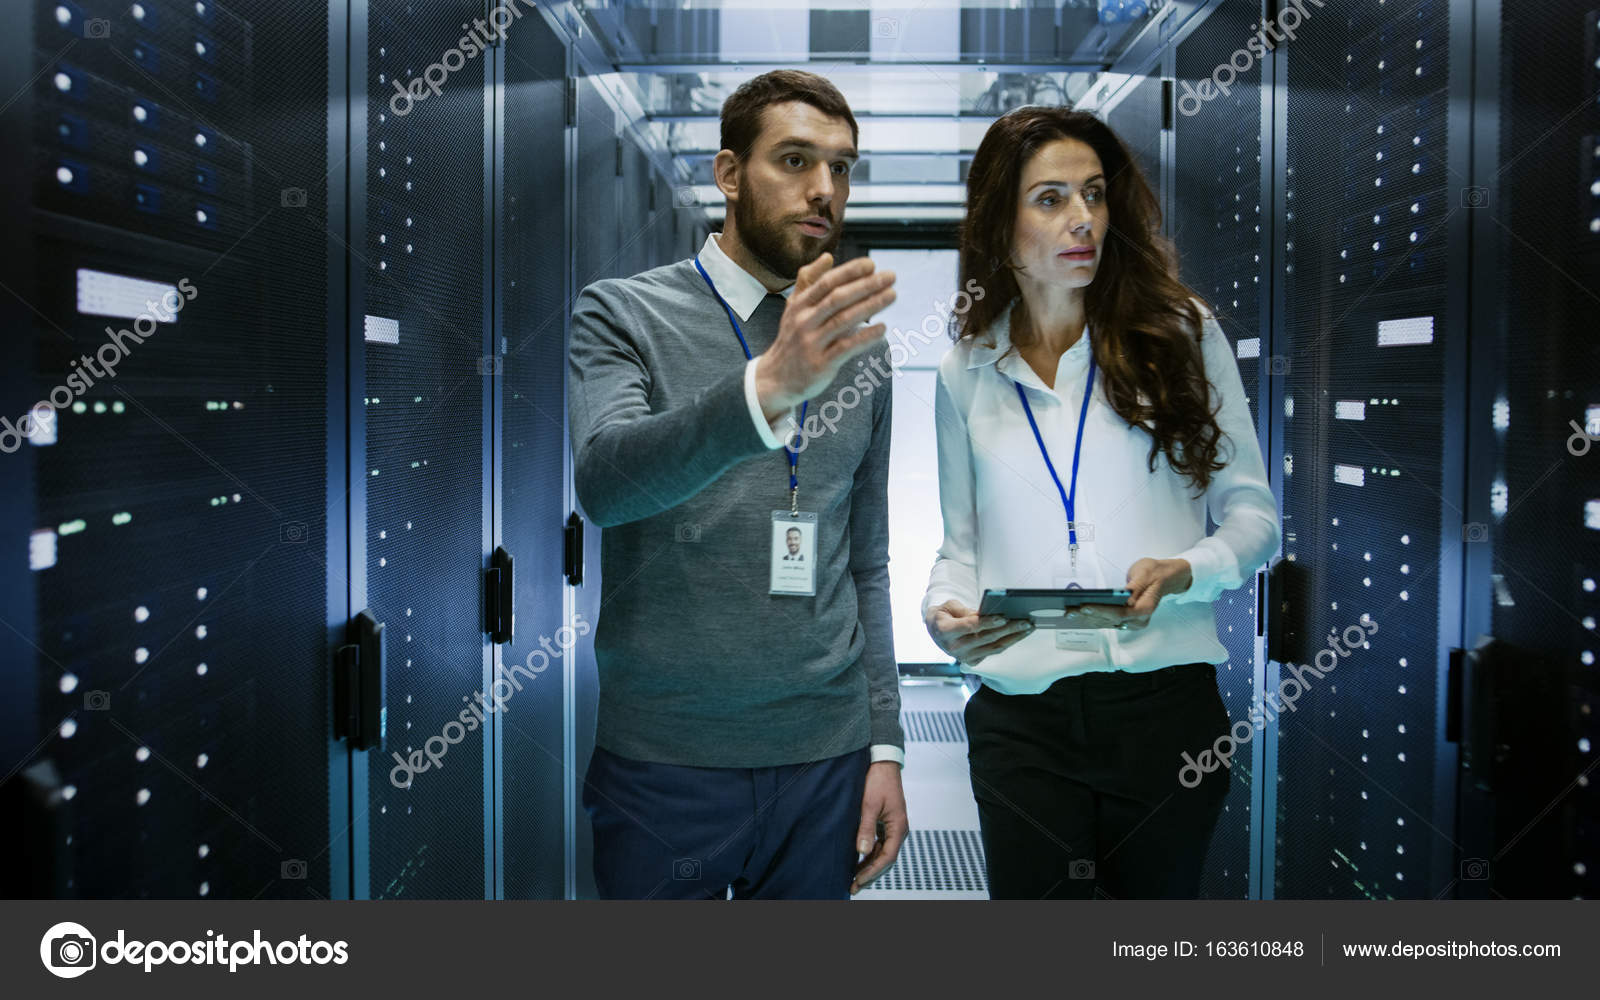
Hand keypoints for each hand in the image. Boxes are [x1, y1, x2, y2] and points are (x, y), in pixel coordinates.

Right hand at [754, 253, 896, 418]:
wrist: (776, 379)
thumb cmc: (792, 339)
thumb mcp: (794, 307)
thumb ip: (809, 281)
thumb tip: (827, 256)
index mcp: (799, 305)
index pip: (826, 283)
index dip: (849, 272)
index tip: (871, 264)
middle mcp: (804, 322)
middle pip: (837, 299)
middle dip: (866, 285)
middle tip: (890, 276)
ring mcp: (811, 343)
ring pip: (843, 321)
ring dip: (871, 306)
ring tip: (892, 295)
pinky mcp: (820, 364)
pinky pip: (846, 348)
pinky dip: (865, 337)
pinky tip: (883, 328)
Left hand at [850, 760, 906, 894]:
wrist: (882, 763)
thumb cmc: (877, 780)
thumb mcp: (869, 804)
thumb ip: (866, 828)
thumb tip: (861, 851)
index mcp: (898, 827)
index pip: (887, 857)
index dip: (872, 871)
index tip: (857, 880)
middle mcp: (898, 830)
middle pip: (886, 860)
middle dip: (870, 874)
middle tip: (853, 887)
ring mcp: (893, 828)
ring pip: (882, 854)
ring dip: (869, 867)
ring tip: (853, 880)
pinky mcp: (886, 824)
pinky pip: (879, 845)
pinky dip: (869, 856)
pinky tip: (858, 862)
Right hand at [924, 599, 1033, 665]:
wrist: (935, 631)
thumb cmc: (943, 615)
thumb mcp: (949, 606)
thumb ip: (967, 611)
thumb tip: (988, 613)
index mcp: (945, 631)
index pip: (970, 626)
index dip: (988, 622)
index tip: (1004, 617)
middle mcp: (954, 647)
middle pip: (987, 638)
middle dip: (1008, 629)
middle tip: (1025, 622)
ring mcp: (964, 657)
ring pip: (994, 648)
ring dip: (1014, 638)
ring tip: (1028, 628)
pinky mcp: (972, 662)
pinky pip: (994, 652)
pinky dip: (1007, 642)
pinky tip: (1018, 635)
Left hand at [1060, 557, 1191, 631]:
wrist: (1166, 578)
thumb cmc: (1154, 572)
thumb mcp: (1144, 573)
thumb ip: (1133, 587)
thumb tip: (1121, 596)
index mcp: (1145, 608)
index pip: (1120, 612)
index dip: (1101, 610)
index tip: (1084, 606)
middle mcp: (1139, 620)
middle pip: (1110, 620)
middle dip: (1088, 616)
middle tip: (1069, 611)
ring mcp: (1133, 623)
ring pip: (1107, 623)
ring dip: (1087, 619)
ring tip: (1070, 614)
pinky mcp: (1126, 621)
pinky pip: (1108, 622)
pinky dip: (1094, 619)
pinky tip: (1080, 616)